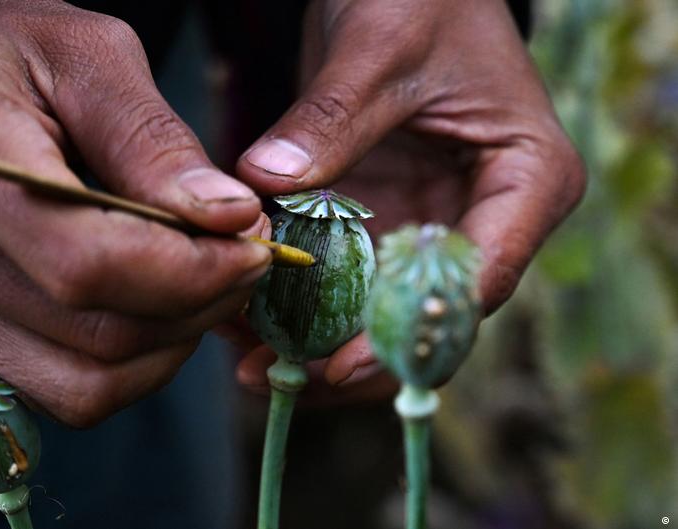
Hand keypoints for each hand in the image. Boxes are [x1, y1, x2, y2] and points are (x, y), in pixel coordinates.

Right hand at [0, 0, 269, 426]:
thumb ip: (151, 140)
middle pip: (97, 339)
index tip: (253, 243)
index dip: (192, 271)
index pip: (86, 265)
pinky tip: (142, 303)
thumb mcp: (79, 52)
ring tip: (197, 283)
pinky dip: (122, 364)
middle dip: (198, 308)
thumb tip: (230, 219)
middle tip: (242, 257)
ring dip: (168, 348)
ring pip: (83, 388)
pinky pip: (55, 391)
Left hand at [232, 0, 585, 401]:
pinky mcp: (384, 222)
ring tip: (246, 361)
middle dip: (351, 358)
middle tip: (272, 377)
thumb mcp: (379, 46)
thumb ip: (332, 116)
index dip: (409, 333)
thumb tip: (268, 182)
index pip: (479, 279)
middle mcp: (484, 219)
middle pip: (427, 317)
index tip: (338, 364)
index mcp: (525, 180)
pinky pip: (344, 280)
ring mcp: (430, 226)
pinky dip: (298, 302)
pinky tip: (242, 319)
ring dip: (316, 343)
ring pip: (380, 313)